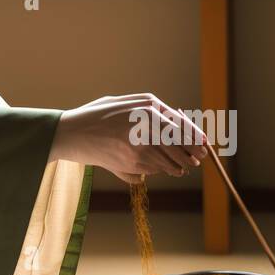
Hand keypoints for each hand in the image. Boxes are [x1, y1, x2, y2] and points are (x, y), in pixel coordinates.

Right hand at [48, 93, 208, 182]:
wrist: (71, 133)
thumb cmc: (98, 116)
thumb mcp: (124, 104)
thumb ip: (148, 111)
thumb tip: (175, 124)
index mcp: (147, 104)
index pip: (178, 122)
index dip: (194, 135)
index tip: (204, 144)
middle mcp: (146, 120)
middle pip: (178, 140)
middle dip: (191, 152)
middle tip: (199, 159)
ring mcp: (140, 141)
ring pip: (168, 157)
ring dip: (179, 165)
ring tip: (185, 168)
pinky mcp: (132, 159)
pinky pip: (154, 167)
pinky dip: (162, 170)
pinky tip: (168, 171)